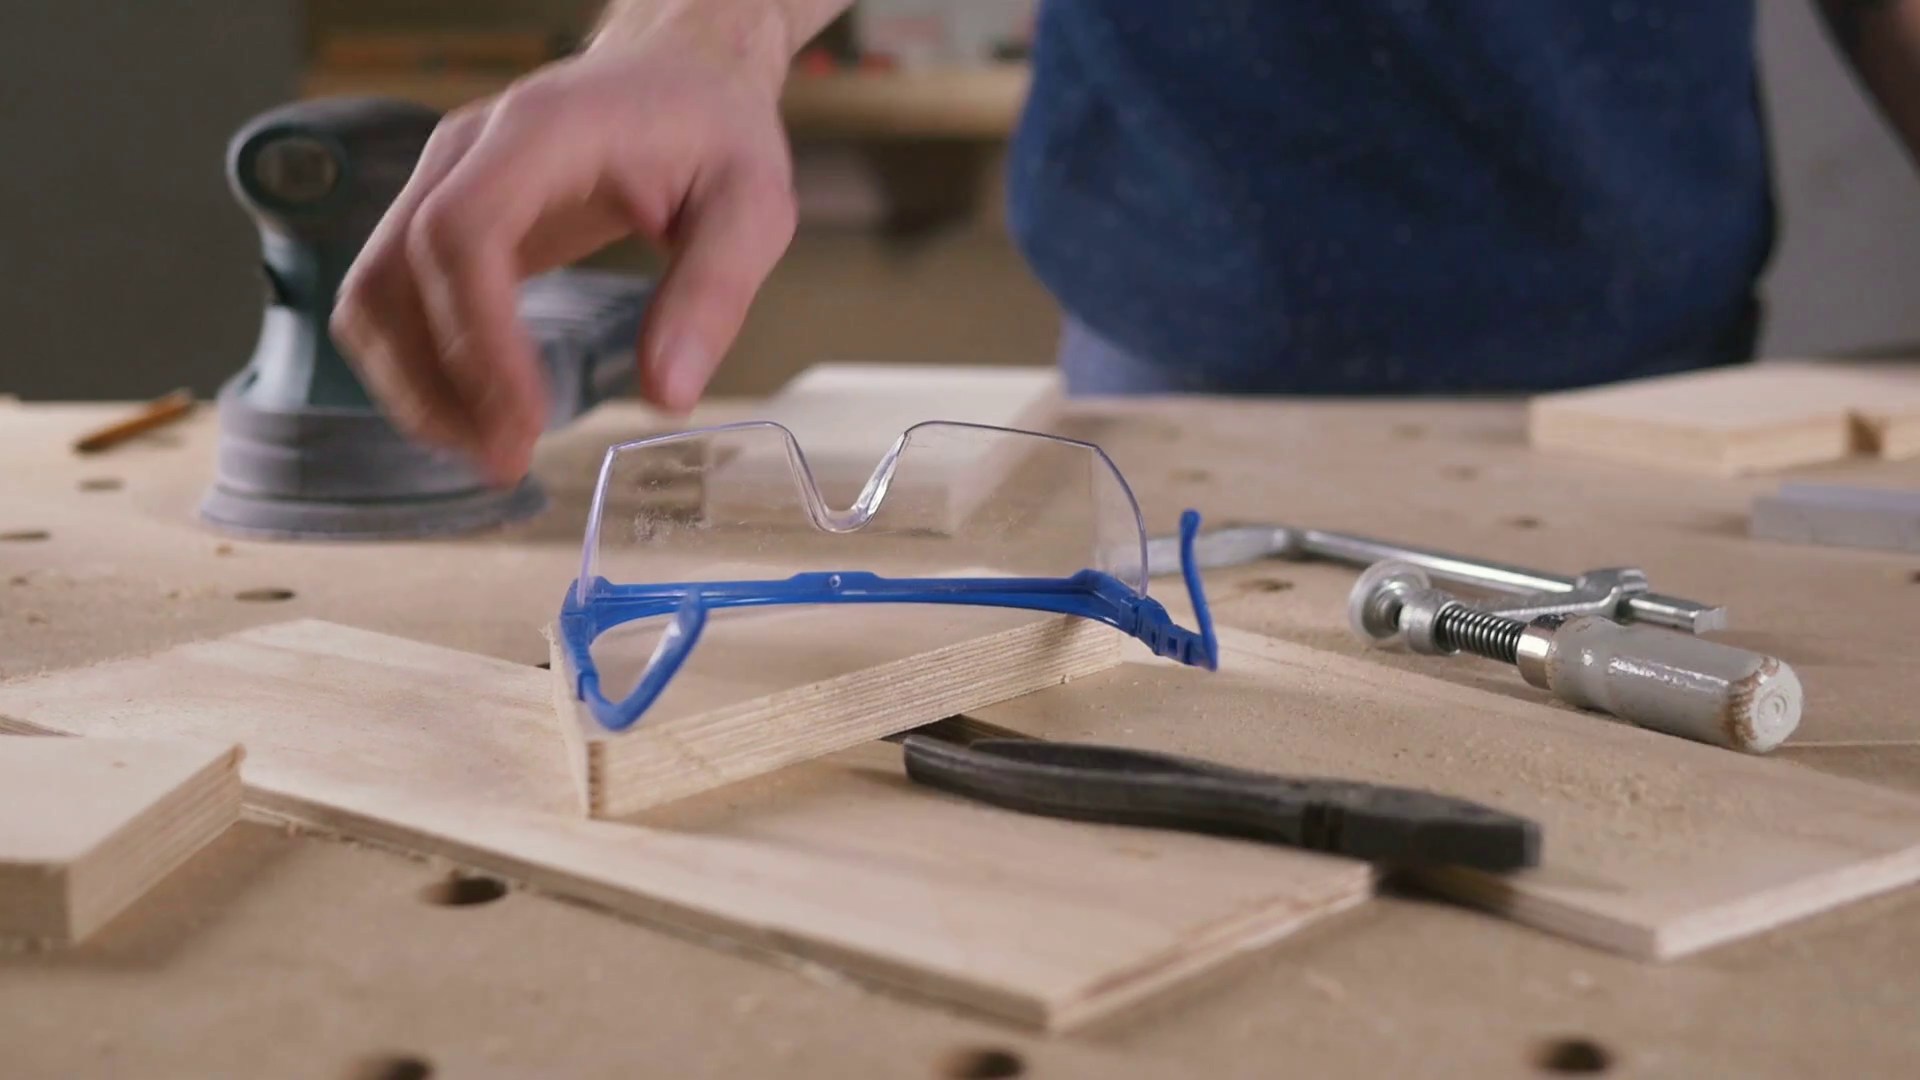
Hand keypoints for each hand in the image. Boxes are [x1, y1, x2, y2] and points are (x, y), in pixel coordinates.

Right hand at [331, 25, 797, 484]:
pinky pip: (391, 296)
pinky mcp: (440, 216)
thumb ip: (714, 295)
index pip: (461, 233)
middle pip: (397, 271)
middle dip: (438, 383)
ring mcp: (441, 179)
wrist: (679, 71)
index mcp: (542, 132)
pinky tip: (471, 414)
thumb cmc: (713, 131)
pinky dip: (412, 366)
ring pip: (374, 291)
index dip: (477, 340)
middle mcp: (467, 150)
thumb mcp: (752, 206)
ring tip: (487, 451)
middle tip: (508, 461)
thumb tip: (667, 395)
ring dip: (412, 386)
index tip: (523, 423)